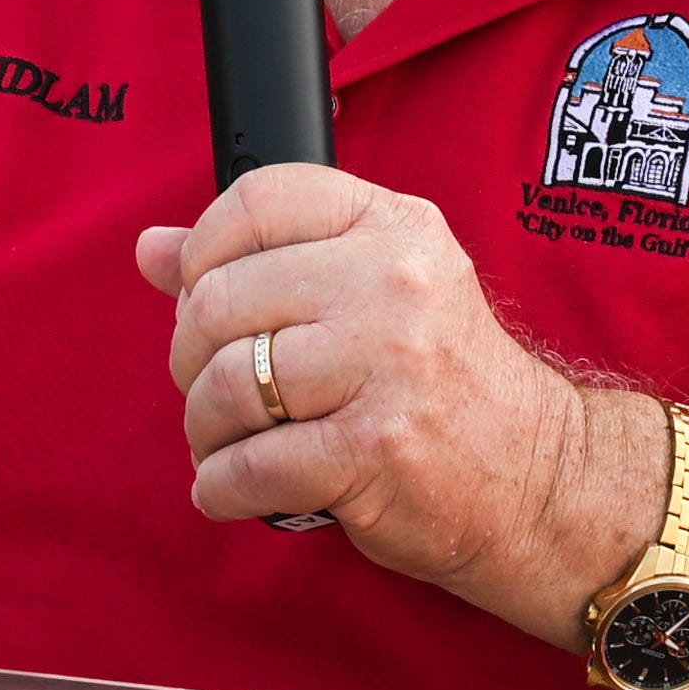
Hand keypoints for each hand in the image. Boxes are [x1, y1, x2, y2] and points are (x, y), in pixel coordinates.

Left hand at [138, 164, 630, 625]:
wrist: (536, 473)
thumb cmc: (445, 381)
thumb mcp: (377, 289)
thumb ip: (268, 261)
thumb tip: (152, 247)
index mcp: (396, 228)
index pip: (259, 200)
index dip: (204, 251)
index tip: (205, 295)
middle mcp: (394, 284)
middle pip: (220, 301)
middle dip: (192, 359)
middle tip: (218, 390)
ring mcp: (387, 366)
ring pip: (222, 387)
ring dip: (204, 431)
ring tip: (232, 443)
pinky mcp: (373, 449)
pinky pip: (245, 468)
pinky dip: (221, 488)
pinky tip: (240, 487)